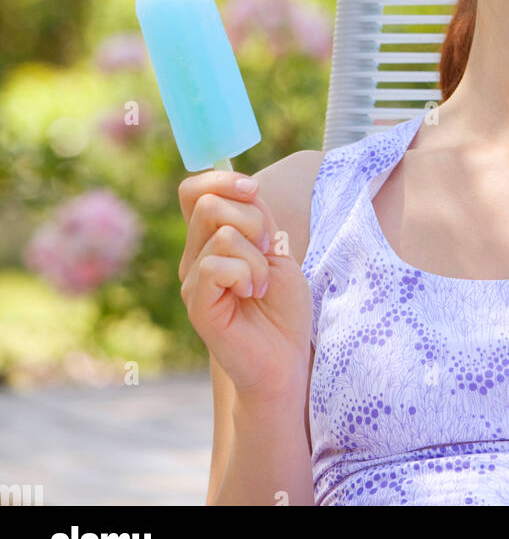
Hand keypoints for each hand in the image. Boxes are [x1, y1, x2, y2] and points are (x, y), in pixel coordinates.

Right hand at [178, 169, 312, 404]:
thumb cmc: (283, 307)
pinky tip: (251, 294)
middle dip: (252, 219)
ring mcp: (192, 280)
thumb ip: (256, 218)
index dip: (222, 180)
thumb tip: (244, 185)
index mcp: (210, 240)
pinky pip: (214, 265)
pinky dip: (245, 273)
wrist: (286, 358)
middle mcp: (194, 256)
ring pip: (221, 234)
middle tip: (269, 250)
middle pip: (208, 204)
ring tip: (261, 283)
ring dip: (256, 256)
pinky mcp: (198, 304)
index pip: (194, 191)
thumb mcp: (276, 250)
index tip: (252, 191)